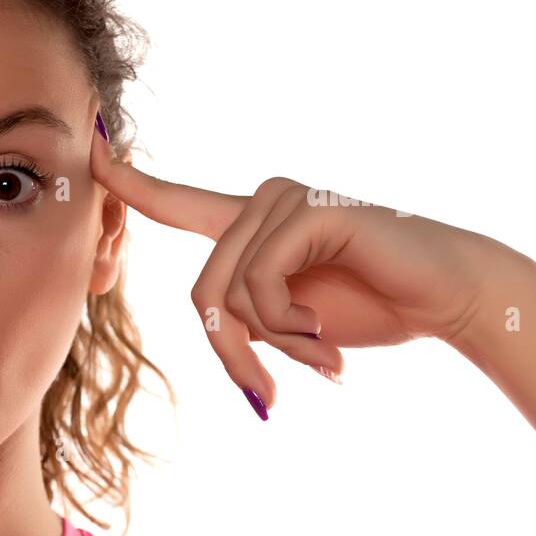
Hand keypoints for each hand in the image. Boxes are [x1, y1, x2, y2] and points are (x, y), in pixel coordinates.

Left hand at [90, 128, 499, 413]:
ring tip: (320, 351)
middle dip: (236, 353)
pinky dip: (288, 324)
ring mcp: (282, 201)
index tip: (91, 147)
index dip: (129, 182)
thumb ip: (244, 322)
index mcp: (248, 224)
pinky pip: (261, 284)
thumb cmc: (368, 307)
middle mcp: (258, 203)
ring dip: (275, 343)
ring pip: (231, 295)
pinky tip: (325, 331)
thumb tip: (230, 357)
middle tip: (270, 389)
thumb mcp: (287, 325)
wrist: (444, 298)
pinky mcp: (306, 210)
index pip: (176, 202)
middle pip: (203, 293)